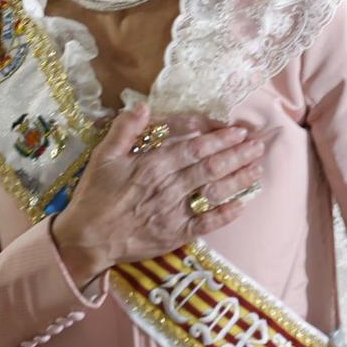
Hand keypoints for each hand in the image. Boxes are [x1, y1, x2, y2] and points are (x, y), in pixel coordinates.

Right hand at [51, 104, 264, 287]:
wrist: (87, 240)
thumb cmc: (95, 196)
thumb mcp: (102, 156)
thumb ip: (124, 130)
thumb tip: (144, 106)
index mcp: (153, 165)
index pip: (194, 148)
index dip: (219, 138)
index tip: (238, 130)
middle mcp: (169, 187)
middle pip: (211, 167)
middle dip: (237, 155)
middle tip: (258, 145)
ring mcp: (175, 213)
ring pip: (214, 192)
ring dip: (238, 180)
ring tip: (257, 169)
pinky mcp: (176, 235)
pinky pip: (207, 223)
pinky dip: (226, 215)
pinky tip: (241, 206)